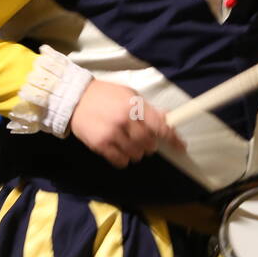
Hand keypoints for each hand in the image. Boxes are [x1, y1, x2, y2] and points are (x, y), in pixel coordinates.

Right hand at [68, 79, 184, 167]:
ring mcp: (112, 134)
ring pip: (136, 154)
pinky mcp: (101, 145)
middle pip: (149, 144)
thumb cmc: (106, 95)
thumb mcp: (129, 95)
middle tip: (142, 138)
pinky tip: (119, 149)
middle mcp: (125, 120)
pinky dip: (123, 158)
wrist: (76, 99)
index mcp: (134, 106)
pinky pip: (121, 161)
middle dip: (149, 143)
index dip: (172, 138)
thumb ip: (147, 108)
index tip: (181, 147)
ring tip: (127, 142)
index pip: (160, 126)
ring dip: (136, 151)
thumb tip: (167, 119)